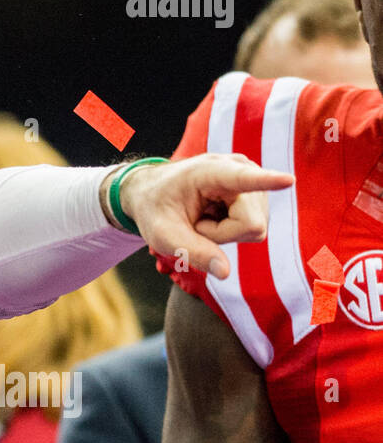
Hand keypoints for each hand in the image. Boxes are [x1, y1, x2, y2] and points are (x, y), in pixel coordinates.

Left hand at [115, 153, 293, 278]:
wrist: (154, 193)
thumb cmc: (156, 209)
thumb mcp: (162, 234)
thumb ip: (192, 252)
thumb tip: (225, 272)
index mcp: (210, 171)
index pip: (243, 178)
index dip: (267, 181)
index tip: (288, 180)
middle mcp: (240, 169)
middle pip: (250, 225)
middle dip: (220, 234)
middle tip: (194, 221)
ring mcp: (253, 183)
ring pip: (253, 230)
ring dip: (224, 233)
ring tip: (203, 216)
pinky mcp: (258, 196)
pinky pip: (253, 230)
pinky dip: (229, 231)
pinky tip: (214, 215)